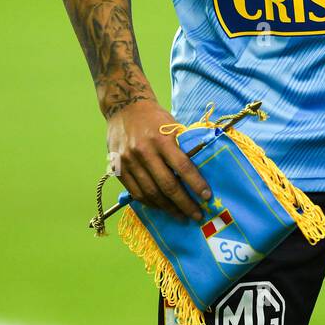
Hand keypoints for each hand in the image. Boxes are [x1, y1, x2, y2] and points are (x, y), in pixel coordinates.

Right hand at [106, 99, 211, 220]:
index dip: (196, 184)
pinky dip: (150, 203)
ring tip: (181, 216)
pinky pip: (136, 193)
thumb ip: (183, 147)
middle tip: (197, 215)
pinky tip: (162, 207)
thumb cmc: (155, 118)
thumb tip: (200, 171)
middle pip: (167, 185)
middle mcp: (144, 152)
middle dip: (184, 204)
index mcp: (161, 139)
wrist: (124, 108)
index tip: (207, 197)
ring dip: (168, 208)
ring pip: (151, 193)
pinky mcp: (118, 169)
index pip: (183, 167)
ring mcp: (129, 162)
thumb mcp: (173, 126)